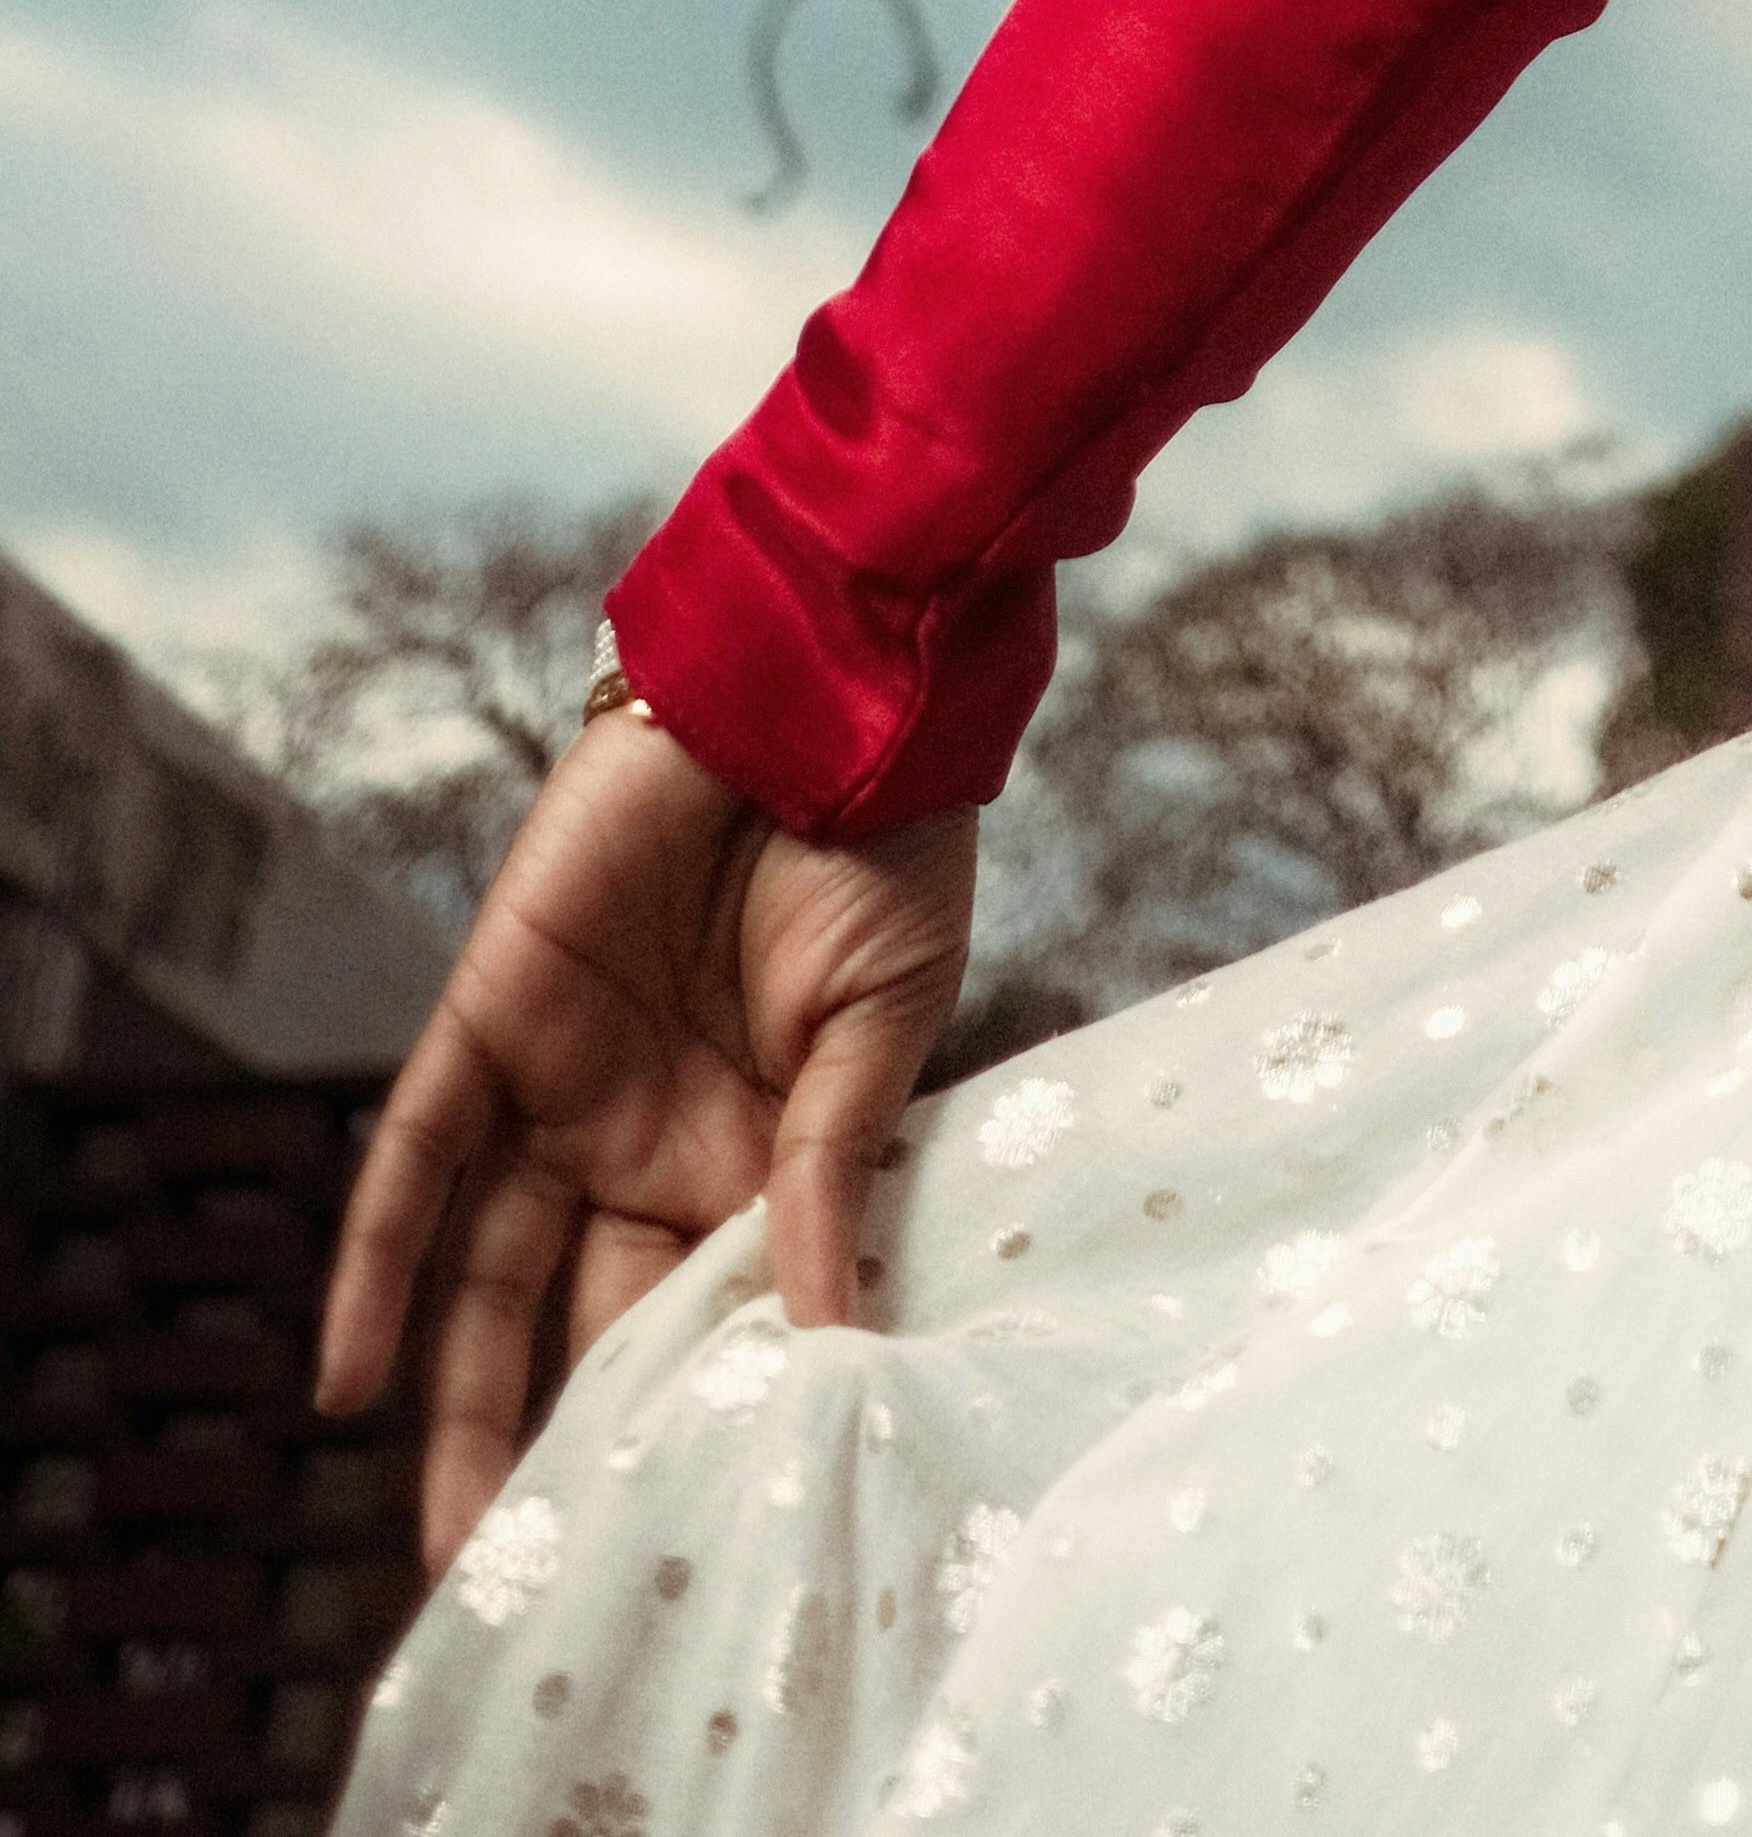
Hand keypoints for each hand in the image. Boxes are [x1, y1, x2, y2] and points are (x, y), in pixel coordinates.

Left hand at [316, 708, 975, 1577]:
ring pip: (485, 1277)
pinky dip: (371, 1266)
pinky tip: (347, 1381)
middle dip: (563, 1447)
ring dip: (461, 1404)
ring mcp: (565, 1081)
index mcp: (752, 1152)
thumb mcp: (879, 1027)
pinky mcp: (492, 1013)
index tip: (690, 1525)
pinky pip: (413, 1160)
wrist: (825, 691)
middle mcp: (646, 1137)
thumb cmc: (887, 847)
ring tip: (452, 1540)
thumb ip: (831, 1167)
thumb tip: (827, 1323)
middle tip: (544, 1577)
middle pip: (583, 1322)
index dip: (690, 1409)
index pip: (702, 1309)